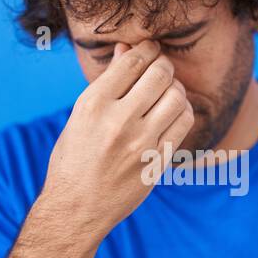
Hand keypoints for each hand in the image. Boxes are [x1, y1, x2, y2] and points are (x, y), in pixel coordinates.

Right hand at [40, 39, 194, 242]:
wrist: (77, 208)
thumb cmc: (74, 158)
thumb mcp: (81, 117)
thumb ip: (107, 84)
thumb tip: (127, 50)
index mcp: (93, 104)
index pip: (133, 61)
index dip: (147, 49)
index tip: (150, 49)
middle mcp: (118, 121)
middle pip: (160, 74)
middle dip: (164, 65)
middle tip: (161, 69)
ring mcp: (140, 143)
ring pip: (177, 97)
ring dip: (176, 88)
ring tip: (167, 91)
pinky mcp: (156, 161)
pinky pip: (183, 122)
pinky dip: (183, 110)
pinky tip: (173, 112)